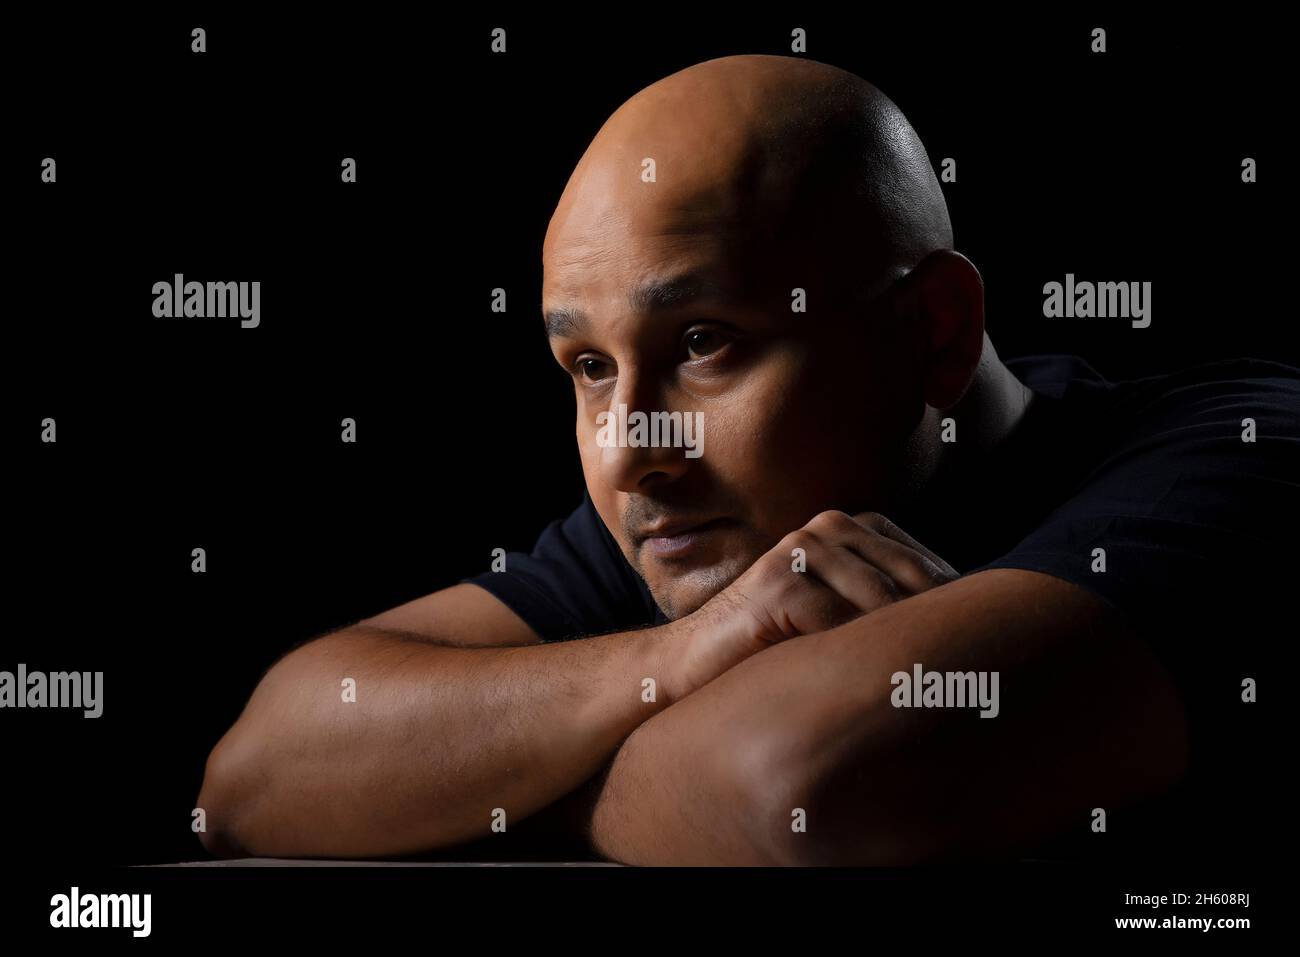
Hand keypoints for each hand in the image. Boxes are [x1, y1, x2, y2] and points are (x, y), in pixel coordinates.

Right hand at [665, 510, 957, 697]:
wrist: (692, 662)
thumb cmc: (774, 644)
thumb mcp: (837, 616)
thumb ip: (885, 605)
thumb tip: (974, 631)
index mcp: (848, 526)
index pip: (925, 565)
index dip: (952, 611)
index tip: (979, 655)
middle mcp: (827, 527)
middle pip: (911, 580)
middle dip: (937, 628)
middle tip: (968, 678)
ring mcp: (799, 551)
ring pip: (881, 602)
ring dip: (906, 647)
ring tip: (932, 689)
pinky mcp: (778, 584)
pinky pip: (839, 625)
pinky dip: (860, 659)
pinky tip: (875, 690)